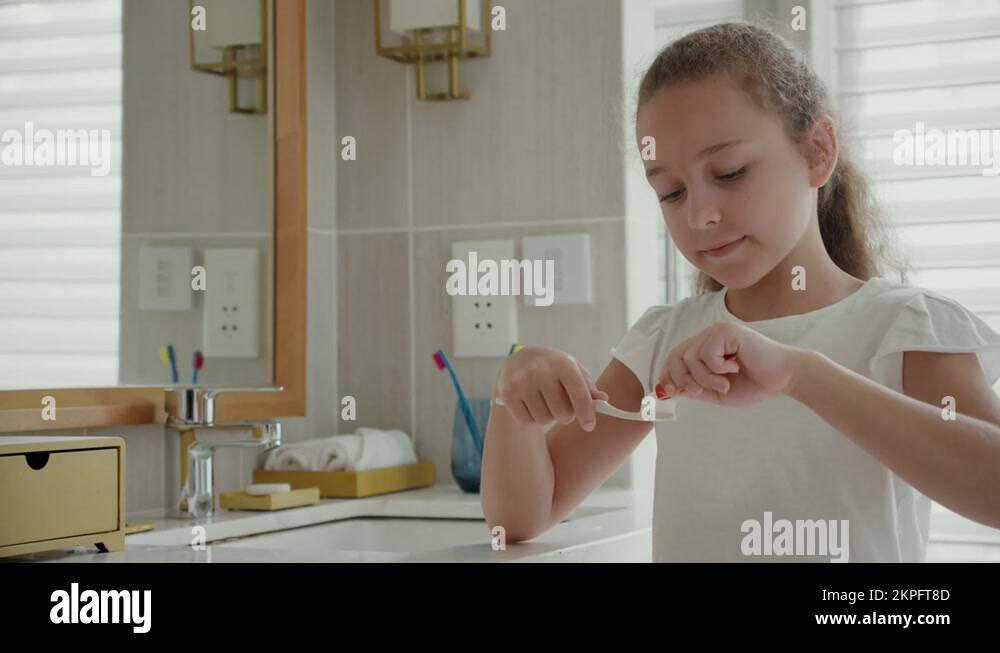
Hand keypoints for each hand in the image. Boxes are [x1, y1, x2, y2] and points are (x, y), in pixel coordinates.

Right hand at [495, 346, 608, 430]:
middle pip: (562, 414)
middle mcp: (541, 371)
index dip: (586, 413)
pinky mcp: (507, 393)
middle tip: (561, 406)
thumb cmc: (553, 368)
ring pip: (544, 420)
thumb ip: (588, 387)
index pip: (579, 393)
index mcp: (562, 363)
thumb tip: (603, 400)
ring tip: (544, 402)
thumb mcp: (573, 371)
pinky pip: (526, 421)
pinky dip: (531, 419)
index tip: (589, 426)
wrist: (519, 360)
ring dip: (548, 417)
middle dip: (565, 416)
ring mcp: (522, 382)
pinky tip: (531, 405)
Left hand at [656, 322, 802, 406]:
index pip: (676, 357)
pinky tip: (736, 367)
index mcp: (706, 348)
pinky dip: (718, 369)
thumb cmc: (755, 385)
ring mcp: (717, 331)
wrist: (783, 378)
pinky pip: (707, 354)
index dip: (667, 374)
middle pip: (676, 356)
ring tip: (725, 383)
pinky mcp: (727, 331)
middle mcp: (709, 336)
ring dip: (705, 378)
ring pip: (691, 358)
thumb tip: (672, 389)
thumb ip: (697, 389)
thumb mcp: (718, 393)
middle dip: (682, 379)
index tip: (668, 392)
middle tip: (699, 392)